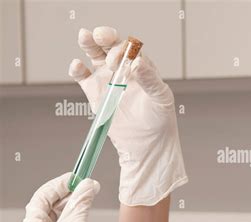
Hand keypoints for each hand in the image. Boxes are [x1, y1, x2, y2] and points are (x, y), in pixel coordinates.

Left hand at [16, 173, 112, 221]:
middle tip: (84, 187)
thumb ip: (80, 203)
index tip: (74, 178)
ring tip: (87, 199)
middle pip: (47, 212)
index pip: (39, 201)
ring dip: (71, 209)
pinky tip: (84, 217)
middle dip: (66, 197)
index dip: (57, 186)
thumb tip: (87, 186)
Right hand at [69, 26, 187, 205]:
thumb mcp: (160, 99)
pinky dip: (77, 69)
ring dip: (89, 44)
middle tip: (100, 37)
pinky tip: (77, 66)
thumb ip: (150, 80)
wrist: (147, 144)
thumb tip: (137, 63)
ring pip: (95, 55)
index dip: (124, 48)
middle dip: (105, 37)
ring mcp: (109, 80)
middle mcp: (124, 70)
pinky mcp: (96, 93)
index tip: (121, 60)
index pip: (131, 49)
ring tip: (84, 36)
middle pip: (111, 46)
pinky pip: (83, 77)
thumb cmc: (160, 120)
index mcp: (143, 67)